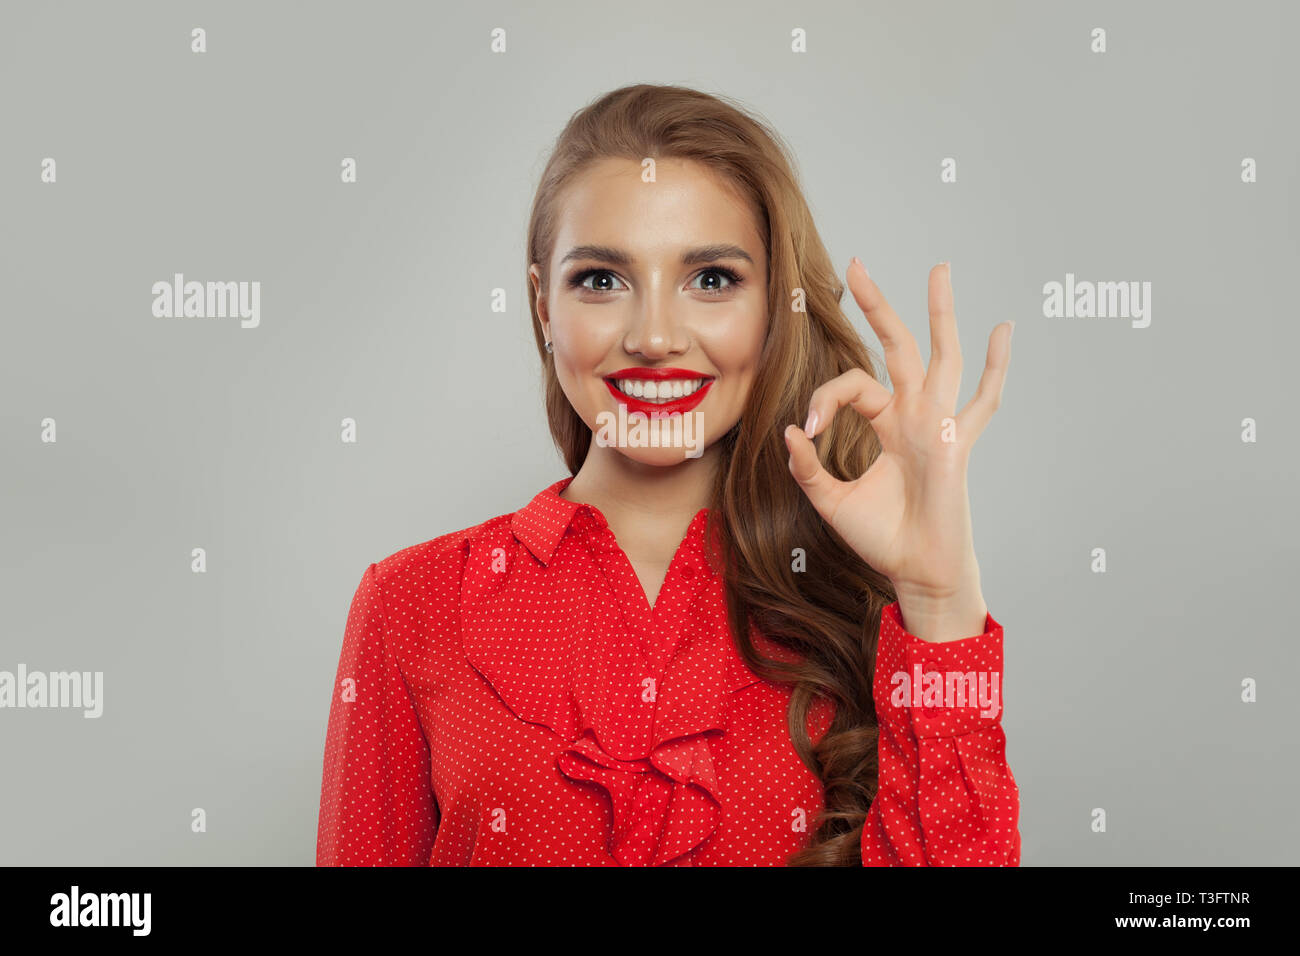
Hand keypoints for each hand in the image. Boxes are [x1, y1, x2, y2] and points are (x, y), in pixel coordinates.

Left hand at [783, 258, 1012, 639]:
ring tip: (939, 270)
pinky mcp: (957, 443)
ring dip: (939, 313)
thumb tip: (792, 430)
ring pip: (940, 356)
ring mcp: (939, 423)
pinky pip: (983, 401)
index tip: (809, 432)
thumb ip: (809, 468)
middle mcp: (914, 414)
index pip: (853, 385)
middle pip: (897, 347)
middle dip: (878, 306)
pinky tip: (1003, 330)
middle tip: (858, 264)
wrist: (916, 572)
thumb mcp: (831, 501)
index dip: (825, 399)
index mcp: (885, 422)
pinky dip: (996, 368)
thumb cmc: (881, 537)